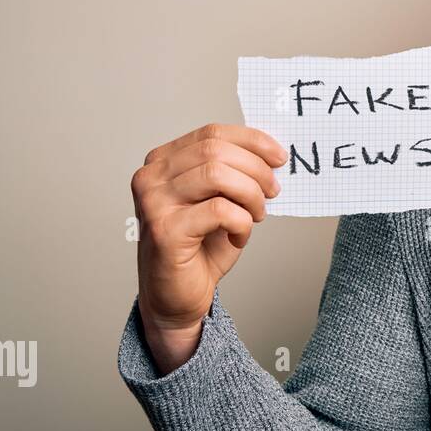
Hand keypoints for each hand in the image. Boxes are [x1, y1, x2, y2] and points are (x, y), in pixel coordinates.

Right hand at [131, 123, 286, 339]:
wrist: (178, 296)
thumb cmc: (200, 248)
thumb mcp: (221, 200)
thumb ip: (234, 173)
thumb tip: (272, 154)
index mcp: (162, 162)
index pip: (211, 134)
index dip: (252, 141)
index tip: (279, 157)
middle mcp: (150, 177)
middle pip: (215, 150)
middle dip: (256, 169)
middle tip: (273, 191)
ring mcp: (153, 203)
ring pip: (217, 175)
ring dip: (251, 194)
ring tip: (257, 214)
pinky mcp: (165, 230)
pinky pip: (220, 210)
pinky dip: (241, 222)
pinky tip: (238, 235)